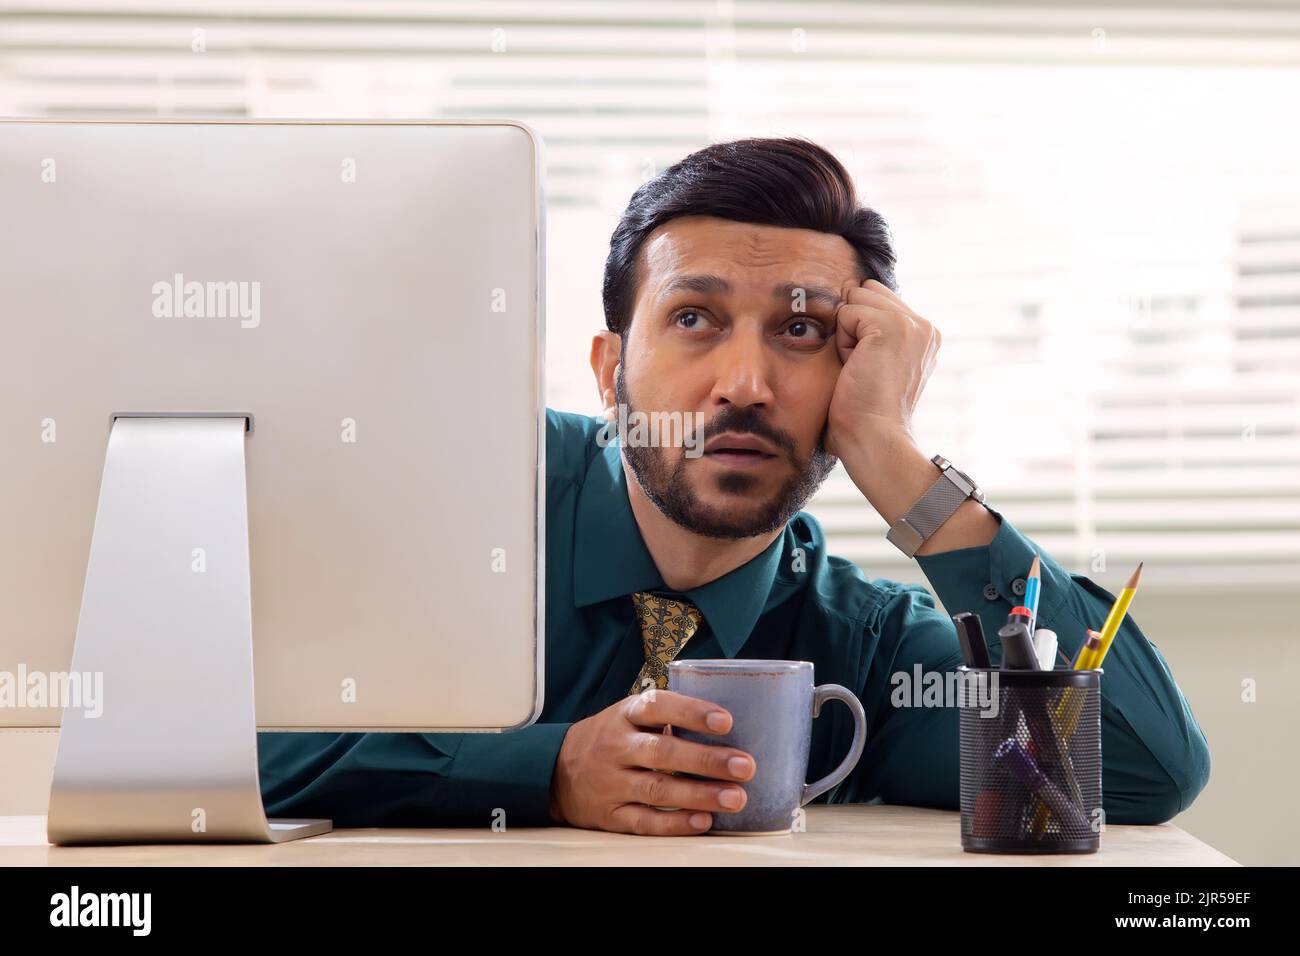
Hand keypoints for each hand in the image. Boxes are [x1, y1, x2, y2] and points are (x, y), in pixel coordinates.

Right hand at [548, 689, 755, 834]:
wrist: (555, 769)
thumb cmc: (610, 738)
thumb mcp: (628, 715)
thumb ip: (666, 716)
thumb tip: (727, 721)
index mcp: (624, 715)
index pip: (657, 707)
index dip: (690, 712)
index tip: (725, 721)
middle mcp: (616, 747)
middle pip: (662, 752)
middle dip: (706, 759)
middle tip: (745, 765)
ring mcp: (611, 782)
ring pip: (657, 789)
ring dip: (699, 794)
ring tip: (736, 797)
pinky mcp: (610, 814)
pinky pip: (645, 821)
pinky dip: (675, 823)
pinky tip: (704, 821)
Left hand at [825, 279, 997, 551]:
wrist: (873, 439)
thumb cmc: (864, 416)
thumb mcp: (872, 365)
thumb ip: (869, 333)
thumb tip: (847, 294)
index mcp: (923, 336)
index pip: (876, 301)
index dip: (858, 331)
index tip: (867, 369)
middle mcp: (924, 326)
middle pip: (865, 293)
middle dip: (852, 326)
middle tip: (862, 369)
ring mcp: (911, 324)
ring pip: (855, 300)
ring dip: (846, 334)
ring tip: (860, 369)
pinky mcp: (891, 326)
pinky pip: (846, 311)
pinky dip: (842, 341)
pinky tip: (857, 367)